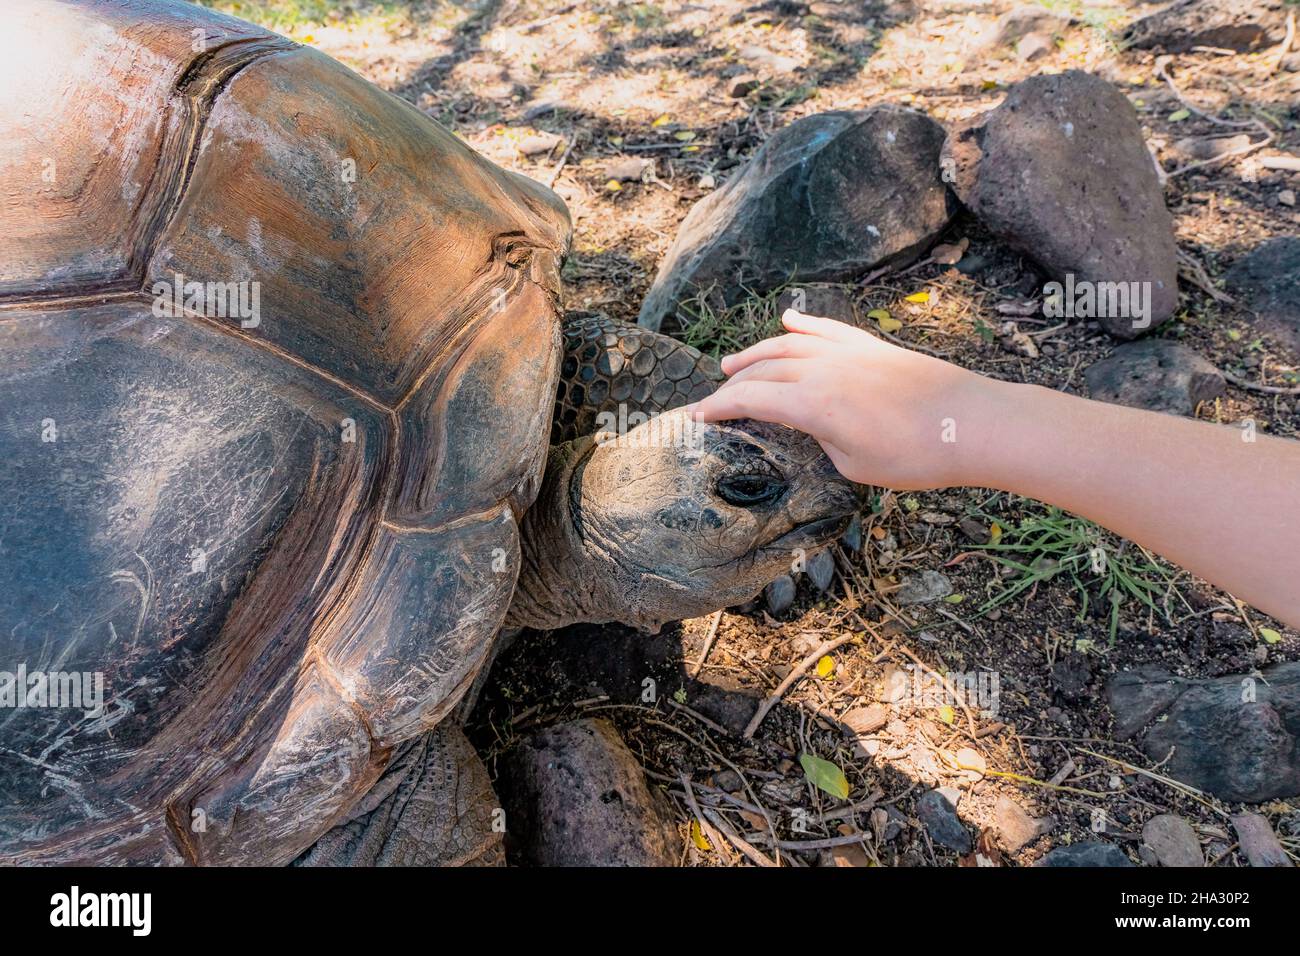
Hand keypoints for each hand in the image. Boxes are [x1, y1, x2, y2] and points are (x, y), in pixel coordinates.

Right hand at [689, 309, 1004, 488]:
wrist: (973, 424)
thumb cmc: (917, 456)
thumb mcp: (855, 466)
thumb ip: (824, 441)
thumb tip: (817, 426)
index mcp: (812, 404)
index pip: (751, 401)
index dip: (719, 409)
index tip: (697, 417)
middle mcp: (823, 369)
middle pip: (763, 371)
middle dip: (731, 385)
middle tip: (711, 398)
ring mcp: (848, 353)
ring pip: (789, 345)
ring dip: (756, 353)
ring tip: (733, 363)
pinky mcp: (873, 348)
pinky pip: (828, 330)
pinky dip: (804, 326)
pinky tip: (788, 322)